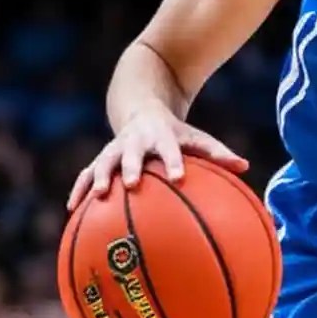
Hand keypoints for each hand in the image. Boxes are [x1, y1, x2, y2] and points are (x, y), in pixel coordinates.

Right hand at [65, 104, 248, 210]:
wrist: (142, 109)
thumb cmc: (176, 133)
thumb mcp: (197, 138)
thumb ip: (219, 154)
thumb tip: (245, 167)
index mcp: (162, 137)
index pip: (170, 150)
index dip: (174, 163)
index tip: (179, 178)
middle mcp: (135, 141)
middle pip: (132, 153)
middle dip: (132, 167)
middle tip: (134, 184)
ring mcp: (115, 148)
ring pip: (104, 161)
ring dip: (100, 177)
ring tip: (98, 195)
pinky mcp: (101, 157)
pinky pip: (86, 173)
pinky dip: (79, 188)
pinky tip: (71, 209)